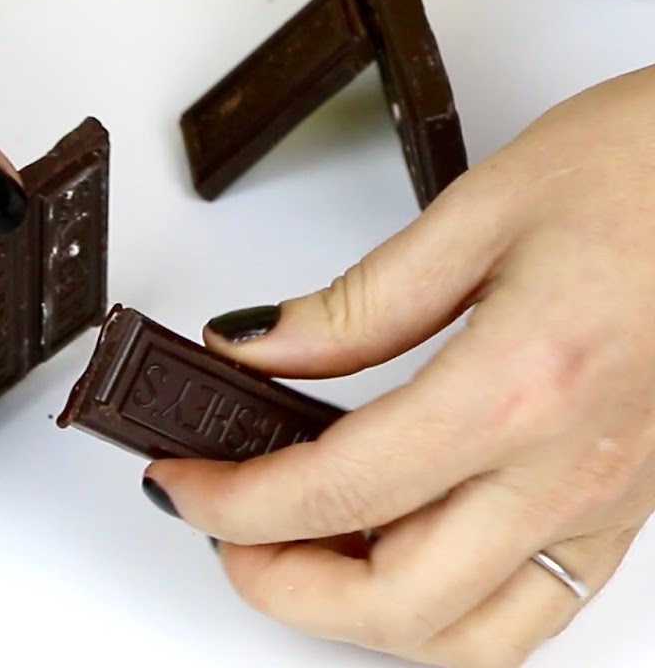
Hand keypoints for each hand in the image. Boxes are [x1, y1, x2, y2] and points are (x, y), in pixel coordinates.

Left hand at [143, 64, 654, 666]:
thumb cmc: (652, 167)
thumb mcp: (476, 212)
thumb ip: (352, 308)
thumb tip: (253, 349)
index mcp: (520, 388)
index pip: (335, 494)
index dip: (230, 503)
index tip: (178, 482)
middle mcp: (573, 470)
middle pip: (399, 604)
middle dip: (281, 584)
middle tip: (221, 525)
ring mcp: (613, 502)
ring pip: (474, 638)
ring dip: (364, 614)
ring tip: (300, 544)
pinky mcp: (634, 504)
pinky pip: (534, 606)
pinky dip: (445, 606)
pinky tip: (397, 542)